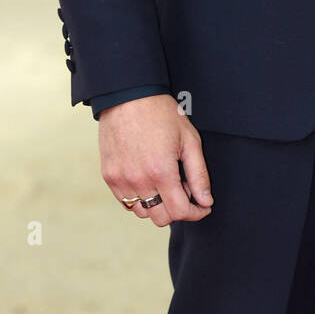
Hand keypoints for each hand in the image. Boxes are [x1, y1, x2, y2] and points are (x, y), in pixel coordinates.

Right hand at [99, 94, 213, 226]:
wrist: (128, 95)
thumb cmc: (161, 113)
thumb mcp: (189, 139)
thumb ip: (199, 174)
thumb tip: (205, 201)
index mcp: (161, 171)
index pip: (179, 212)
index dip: (195, 213)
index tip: (202, 207)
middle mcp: (138, 180)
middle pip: (160, 218)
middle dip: (177, 209)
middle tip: (183, 188)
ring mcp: (120, 180)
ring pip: (142, 212)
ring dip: (157, 205)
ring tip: (164, 181)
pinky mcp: (109, 176)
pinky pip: (125, 202)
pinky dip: (139, 199)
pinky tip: (148, 180)